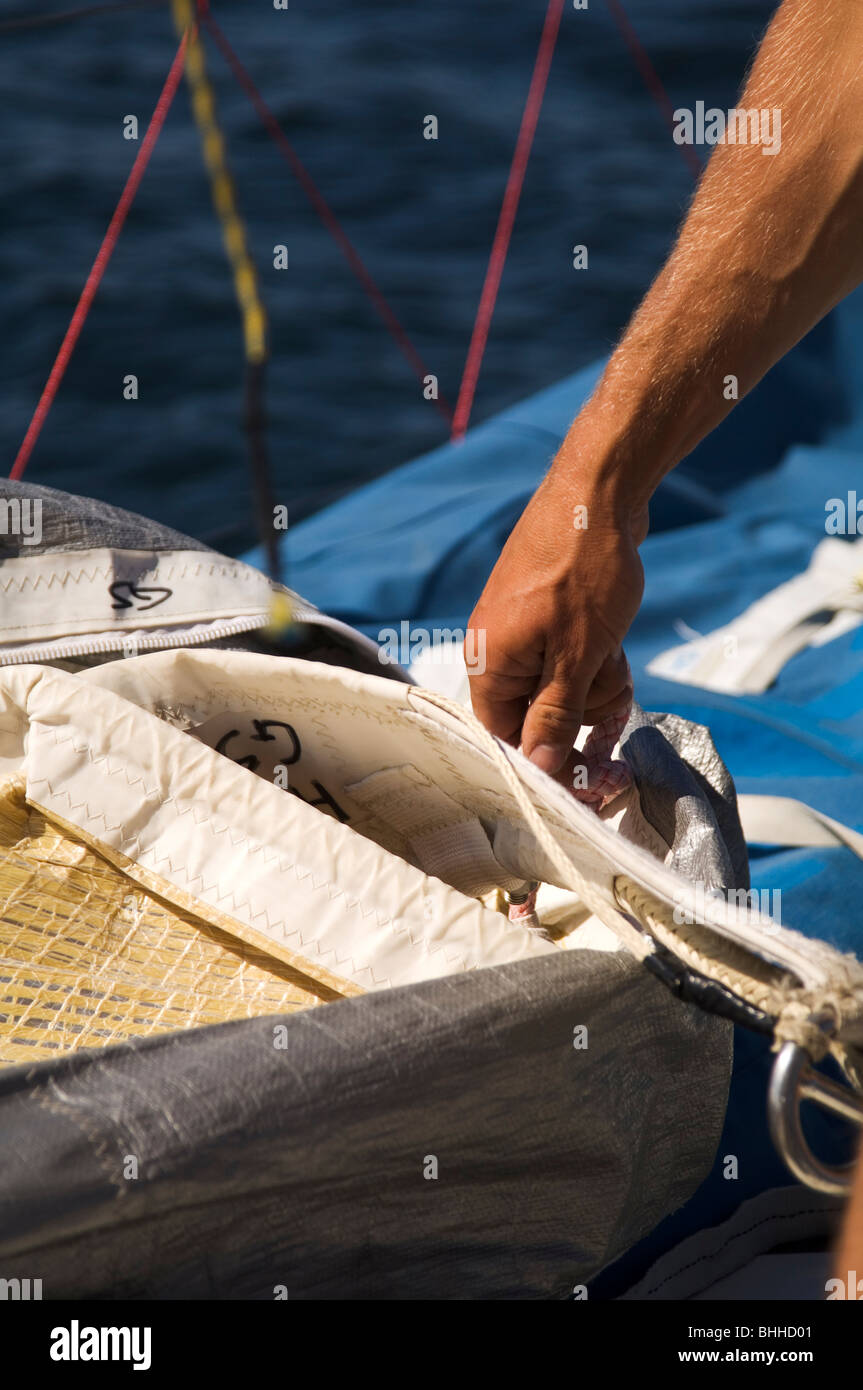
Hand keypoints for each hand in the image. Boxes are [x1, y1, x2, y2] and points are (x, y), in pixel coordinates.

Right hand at [466, 465, 646, 780]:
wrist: (598, 493)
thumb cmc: (583, 570)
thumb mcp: (577, 655)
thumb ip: (555, 715)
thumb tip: (537, 766)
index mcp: (490, 665)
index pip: (507, 740)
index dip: (549, 763)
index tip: (595, 777)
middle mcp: (498, 653)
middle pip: (539, 719)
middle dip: (584, 711)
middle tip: (609, 678)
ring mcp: (523, 635)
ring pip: (563, 691)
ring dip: (597, 683)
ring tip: (612, 649)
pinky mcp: (548, 620)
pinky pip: (571, 663)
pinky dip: (597, 660)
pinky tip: (612, 638)